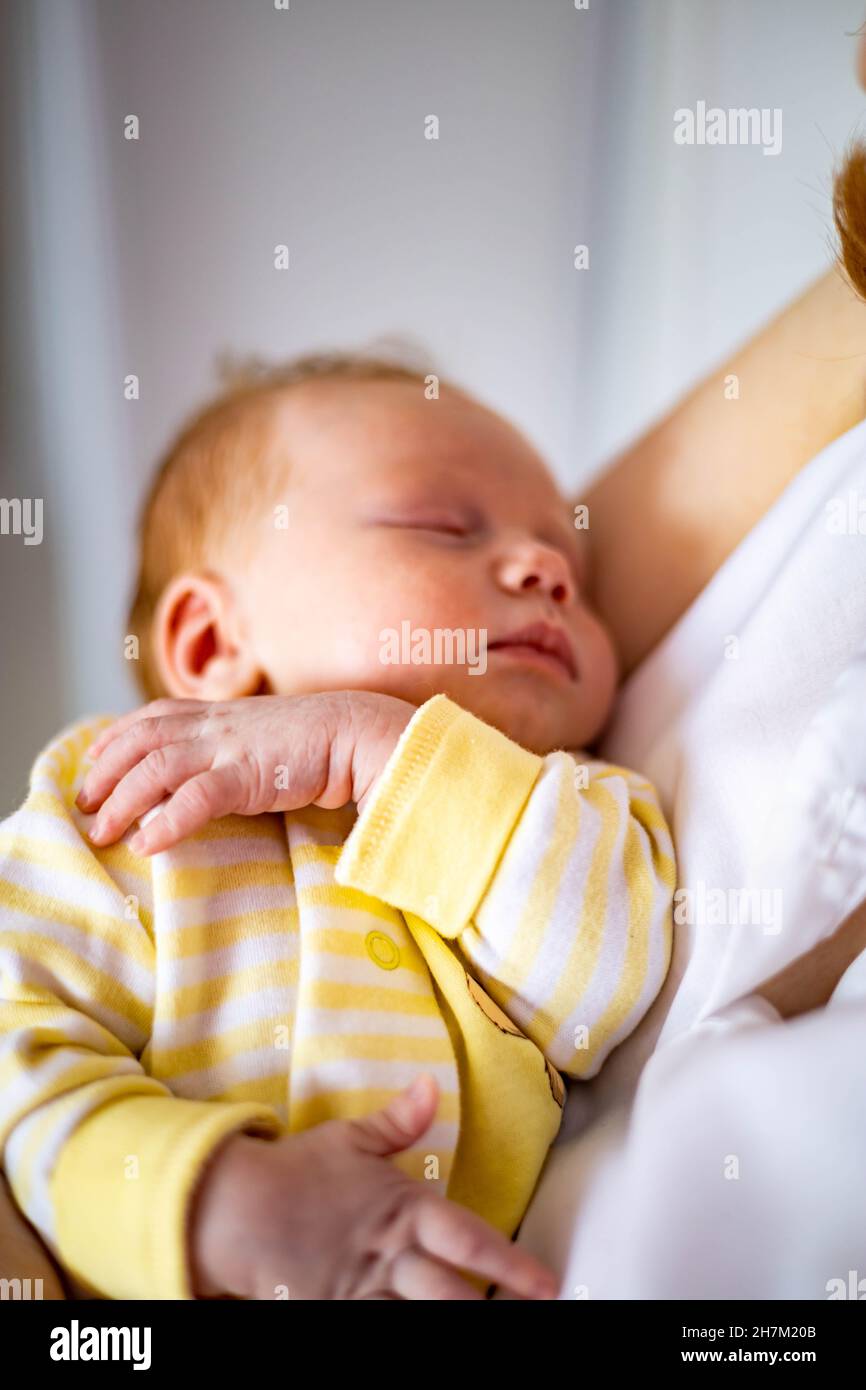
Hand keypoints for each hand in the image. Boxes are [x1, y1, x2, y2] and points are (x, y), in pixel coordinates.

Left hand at [75, 691, 415, 854]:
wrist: (363, 734)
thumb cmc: (322, 743)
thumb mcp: (264, 739)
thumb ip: (233, 750)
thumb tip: (210, 778)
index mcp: (220, 713)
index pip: (151, 717)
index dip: (115, 738)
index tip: (94, 764)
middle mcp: (216, 724)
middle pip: (140, 739)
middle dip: (104, 771)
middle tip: (83, 805)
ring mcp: (230, 746)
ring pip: (156, 768)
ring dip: (122, 801)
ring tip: (102, 832)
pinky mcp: (250, 772)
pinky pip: (196, 797)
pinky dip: (165, 821)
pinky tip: (147, 845)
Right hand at [188, 1073, 558, 1300]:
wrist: (236, 1212)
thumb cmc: (300, 1172)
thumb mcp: (350, 1139)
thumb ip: (399, 1121)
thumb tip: (431, 1084)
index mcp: (402, 1211)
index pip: (467, 1240)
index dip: (510, 1264)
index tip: (546, 1283)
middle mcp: (390, 1257)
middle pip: (449, 1294)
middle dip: (488, 1309)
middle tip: (531, 1314)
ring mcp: (364, 1292)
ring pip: (419, 1318)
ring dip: (451, 1319)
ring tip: (489, 1328)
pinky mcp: (338, 1313)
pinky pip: (378, 1329)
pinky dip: (404, 1329)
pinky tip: (423, 1331)